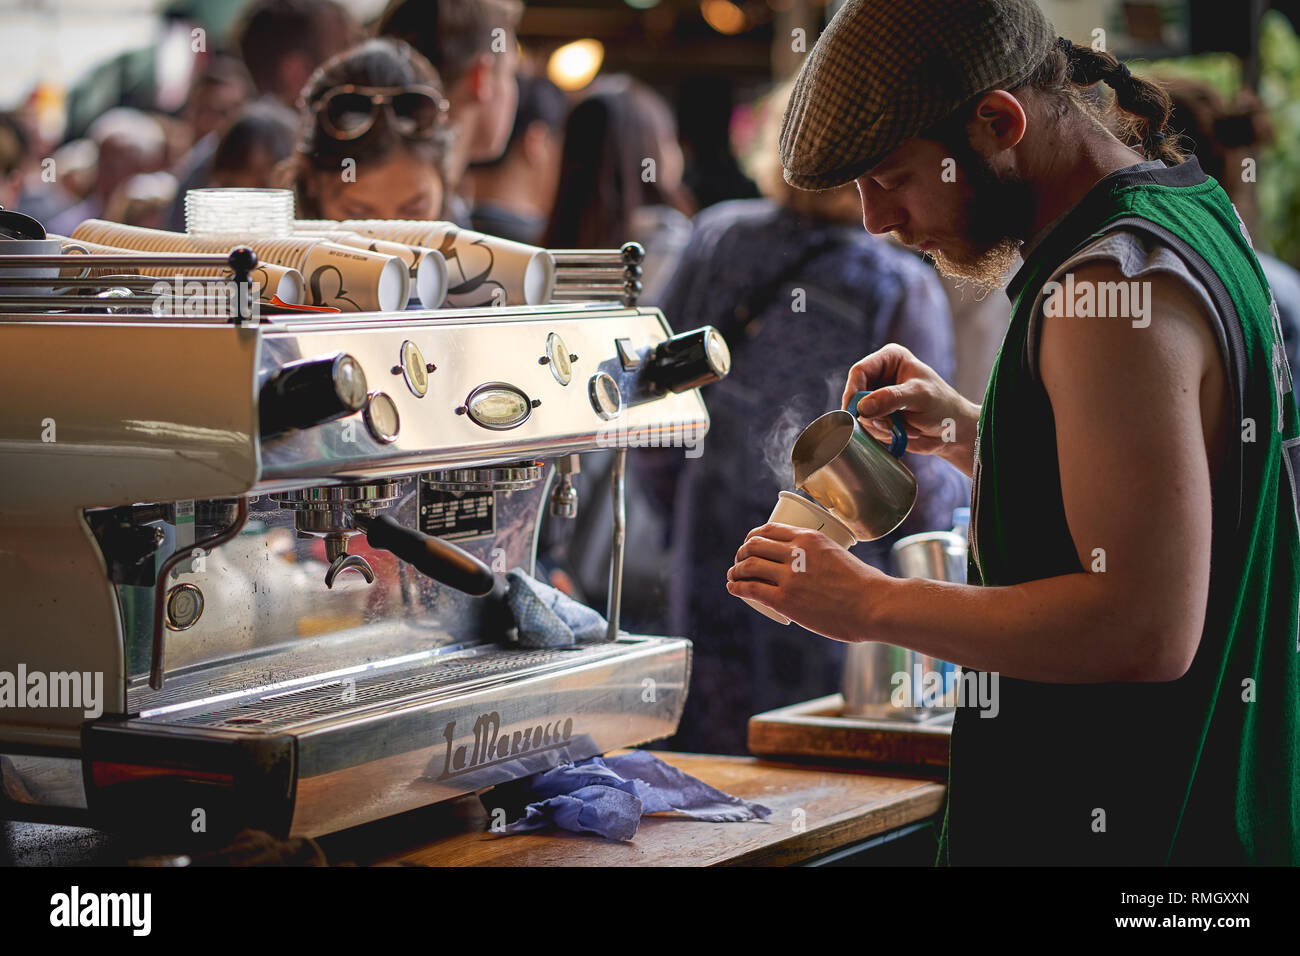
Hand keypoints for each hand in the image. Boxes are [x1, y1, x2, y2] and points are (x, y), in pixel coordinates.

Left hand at [725, 522, 889, 641]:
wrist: (875, 606)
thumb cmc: (866, 586)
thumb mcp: (840, 555)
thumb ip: (824, 557)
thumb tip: (818, 570)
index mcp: (810, 538)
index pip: (770, 530)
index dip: (754, 537)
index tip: (750, 545)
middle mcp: (795, 552)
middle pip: (754, 545)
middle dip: (742, 553)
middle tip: (740, 562)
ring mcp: (789, 576)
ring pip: (749, 565)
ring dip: (736, 569)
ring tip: (734, 575)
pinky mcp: (785, 599)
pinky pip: (750, 588)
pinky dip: (736, 586)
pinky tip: (732, 587)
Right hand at [842, 344, 979, 475]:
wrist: (952, 432)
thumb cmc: (942, 406)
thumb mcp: (919, 397)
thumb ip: (891, 399)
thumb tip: (862, 407)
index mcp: (890, 359)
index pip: (859, 371)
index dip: (854, 391)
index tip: (858, 411)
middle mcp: (880, 376)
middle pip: (855, 395)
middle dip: (870, 414)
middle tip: (890, 424)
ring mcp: (878, 398)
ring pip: (860, 415)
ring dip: (880, 426)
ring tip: (904, 427)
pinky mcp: (878, 416)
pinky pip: (867, 428)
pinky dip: (881, 434)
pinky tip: (901, 432)